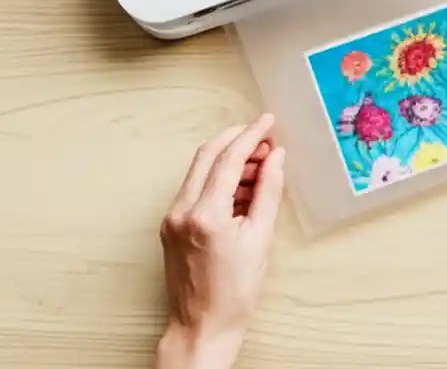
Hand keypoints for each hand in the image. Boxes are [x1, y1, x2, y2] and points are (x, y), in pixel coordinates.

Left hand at [155, 115, 286, 368]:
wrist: (203, 326)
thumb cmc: (234, 293)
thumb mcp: (261, 238)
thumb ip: (268, 192)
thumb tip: (276, 158)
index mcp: (205, 214)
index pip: (228, 158)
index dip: (251, 135)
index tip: (268, 121)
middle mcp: (182, 211)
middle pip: (207, 156)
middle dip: (237, 141)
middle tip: (265, 139)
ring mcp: (172, 218)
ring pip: (200, 171)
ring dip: (228, 161)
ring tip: (260, 166)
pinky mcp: (171, 226)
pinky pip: (195, 190)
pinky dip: (218, 181)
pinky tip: (241, 187)